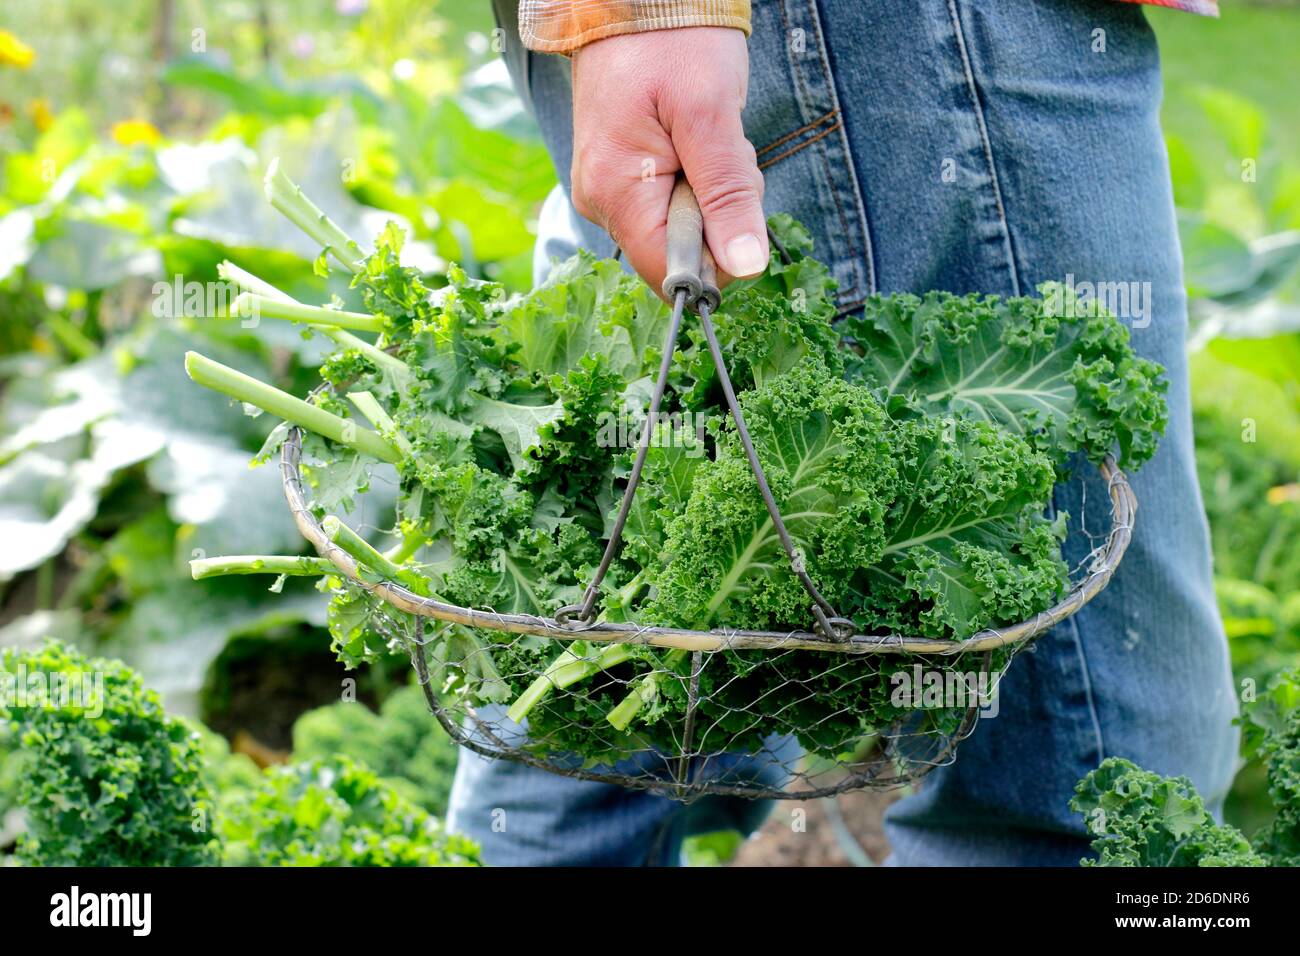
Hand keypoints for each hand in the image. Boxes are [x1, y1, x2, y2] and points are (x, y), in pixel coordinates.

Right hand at [570, 27, 767, 294]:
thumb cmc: (673, 42)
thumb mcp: (711, 116)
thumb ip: (728, 196)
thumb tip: (747, 267)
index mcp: (616, 194)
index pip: (672, 272)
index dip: (717, 257)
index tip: (737, 206)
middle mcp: (602, 203)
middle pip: (679, 253)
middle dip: (719, 216)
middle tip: (723, 152)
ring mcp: (608, 192)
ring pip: (680, 229)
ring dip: (712, 195)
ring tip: (707, 137)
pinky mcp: (621, 180)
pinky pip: (671, 206)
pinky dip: (698, 181)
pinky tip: (695, 142)